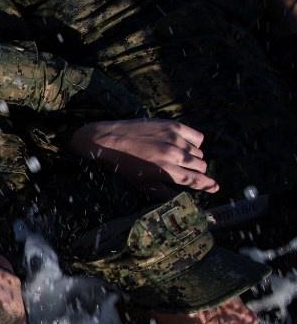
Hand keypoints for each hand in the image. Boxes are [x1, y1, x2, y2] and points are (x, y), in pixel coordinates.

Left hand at [70, 119, 218, 193]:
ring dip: (193, 157)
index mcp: (165, 171)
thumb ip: (162, 191)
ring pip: (198, 152)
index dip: (208, 185)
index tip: (215, 187)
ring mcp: (174, 139)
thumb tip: (178, 198)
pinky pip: (196, 136)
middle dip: (197, 170)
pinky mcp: (173, 125)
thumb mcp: (140, 184)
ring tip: (177, 156)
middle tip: (186, 169)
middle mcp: (173, 155)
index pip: (194, 180)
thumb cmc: (123, 165)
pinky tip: (183, 144)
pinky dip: (194, 142)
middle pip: (200, 165)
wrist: (108, 140)